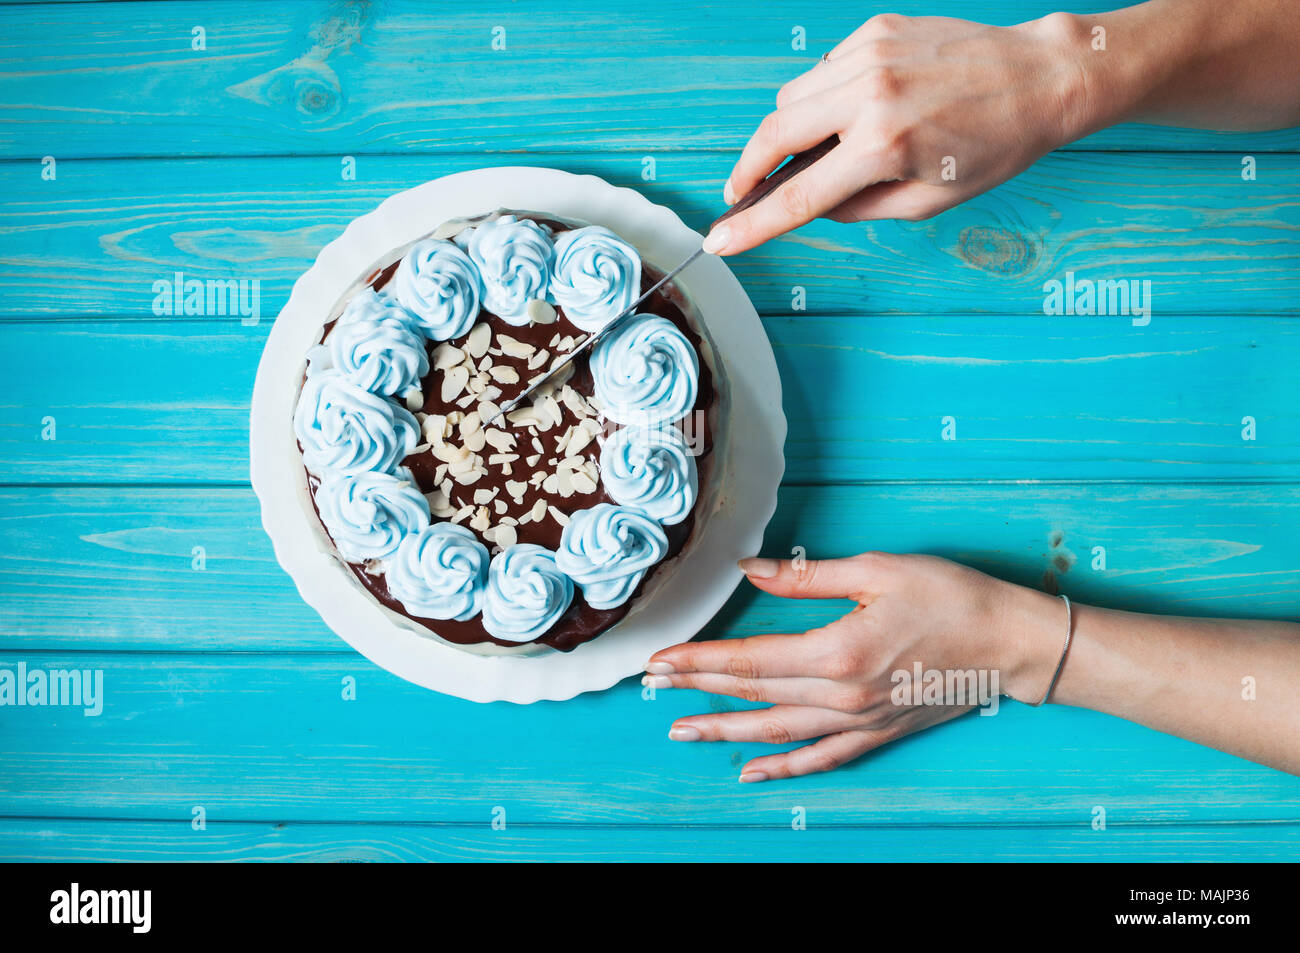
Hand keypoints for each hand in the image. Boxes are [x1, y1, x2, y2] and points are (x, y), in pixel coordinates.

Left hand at [644, 552, 1063, 781]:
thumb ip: (807, 576)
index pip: (748, 660)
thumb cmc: (951, 597)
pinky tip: (751, 772)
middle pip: (753, 694)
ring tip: (681, 730)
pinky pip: (819, 758)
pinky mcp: (876, 733)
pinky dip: (782, 767)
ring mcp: (859, 721)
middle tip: (652, 685)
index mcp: (837, 652)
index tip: (660, 659)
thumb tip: (750, 569)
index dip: (699, 660)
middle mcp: (841, 696)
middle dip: (697, 689)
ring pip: (776, 731)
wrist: (1011, 643)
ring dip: (725, 730)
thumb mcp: (878, 571)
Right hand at [704, 12, 1095, 254]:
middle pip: (773, 134)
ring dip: (786, 130)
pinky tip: (852, 111)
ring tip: (813, 151)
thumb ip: (859, 208)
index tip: (721, 239)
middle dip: (747, 170)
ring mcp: (870, 55)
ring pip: (791, 97)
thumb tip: (812, 205)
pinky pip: (824, 70)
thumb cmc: (996, 145)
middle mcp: (870, 94)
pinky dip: (824, 96)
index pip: (798, 194)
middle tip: (741, 194)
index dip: (753, 224)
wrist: (1041, 77)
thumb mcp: (928, 201)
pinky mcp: (876, 30)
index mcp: (883, 147)